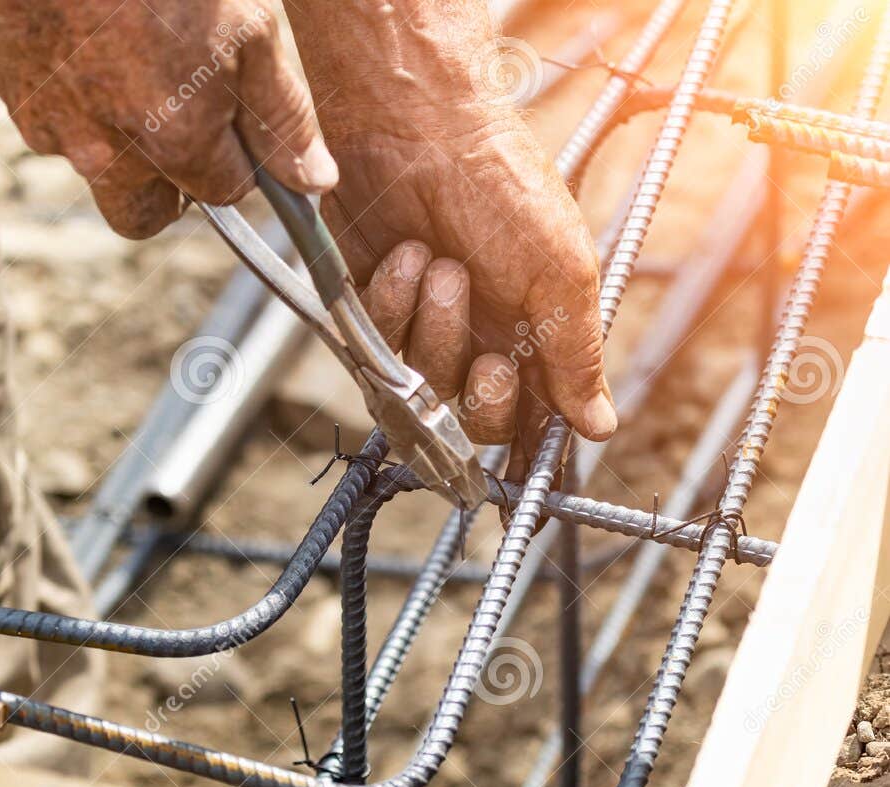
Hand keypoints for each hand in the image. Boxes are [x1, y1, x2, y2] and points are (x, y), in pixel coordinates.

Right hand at [0, 0, 337, 237]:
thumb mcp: (250, 24)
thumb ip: (281, 115)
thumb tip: (314, 182)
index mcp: (177, 139)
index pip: (224, 192)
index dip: (236, 157)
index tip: (235, 116)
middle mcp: (109, 152)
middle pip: (146, 214)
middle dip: (168, 184)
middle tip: (181, 115)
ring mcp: (54, 125)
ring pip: (97, 170)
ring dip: (119, 141)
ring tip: (132, 60)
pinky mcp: (14, 93)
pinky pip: (51, 124)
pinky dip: (76, 99)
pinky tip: (90, 42)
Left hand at [283, 0, 614, 458]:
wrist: (417, 123)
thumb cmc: (502, 181)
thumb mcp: (562, 271)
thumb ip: (578, 355)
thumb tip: (602, 425)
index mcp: (537, 335)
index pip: (537, 419)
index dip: (531, 452)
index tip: (527, 473)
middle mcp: (482, 339)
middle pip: (479, 424)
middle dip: (484, 399)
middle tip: (490, 360)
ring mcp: (427, 329)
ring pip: (424, 388)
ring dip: (436, 331)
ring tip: (444, 266)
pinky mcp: (375, 313)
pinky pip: (376, 349)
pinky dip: (394, 302)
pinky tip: (406, 254)